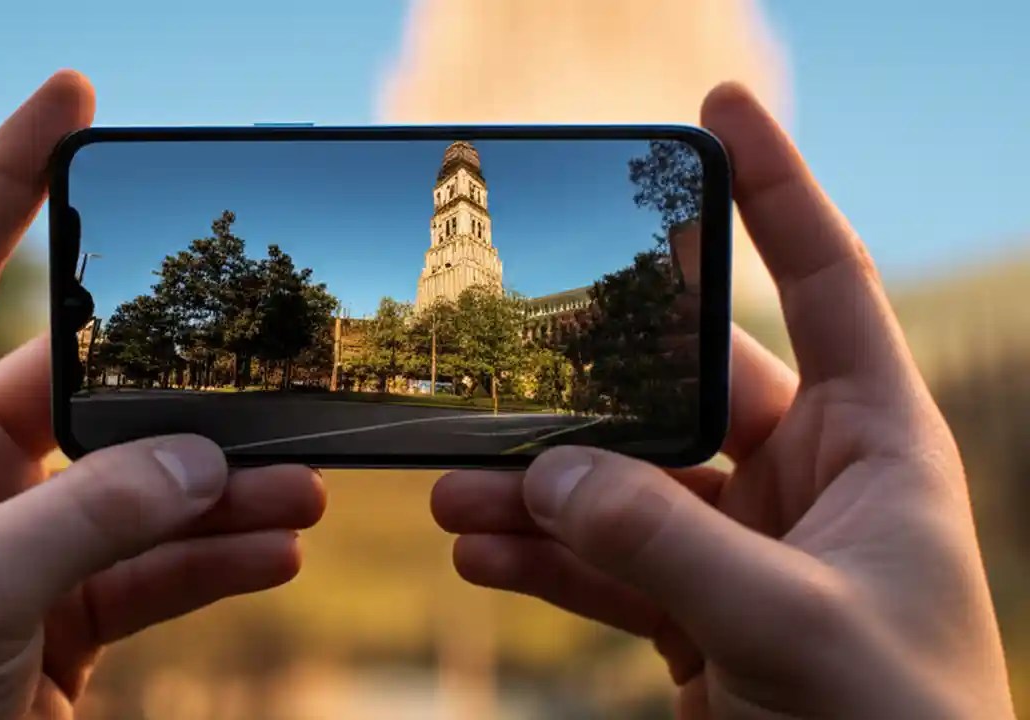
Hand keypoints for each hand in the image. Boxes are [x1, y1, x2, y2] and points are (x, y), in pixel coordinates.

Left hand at [0, 71, 324, 719]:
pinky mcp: (62, 621)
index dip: (7, 177)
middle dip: (180, 388)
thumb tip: (203, 461)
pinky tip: (275, 554)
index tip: (76, 100)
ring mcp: (19, 549)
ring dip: (223, 488)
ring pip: (139, 489)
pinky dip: (215, 562)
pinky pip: (153, 571)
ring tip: (302, 489)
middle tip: (267, 369)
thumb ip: (79, 518)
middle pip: (90, 391)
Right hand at [433, 83, 1015, 718]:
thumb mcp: (793, 626)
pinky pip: (608, 563)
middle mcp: (807, 480)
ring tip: (454, 492)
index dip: (775, 190)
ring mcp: (745, 546)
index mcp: (874, 444)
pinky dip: (543, 559)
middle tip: (497, 379)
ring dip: (539, 489)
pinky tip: (483, 556)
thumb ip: (669, 545)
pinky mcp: (699, 611)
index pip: (826, 280)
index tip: (715, 112)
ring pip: (626, 486)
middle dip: (583, 394)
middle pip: (680, 391)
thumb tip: (552, 475)